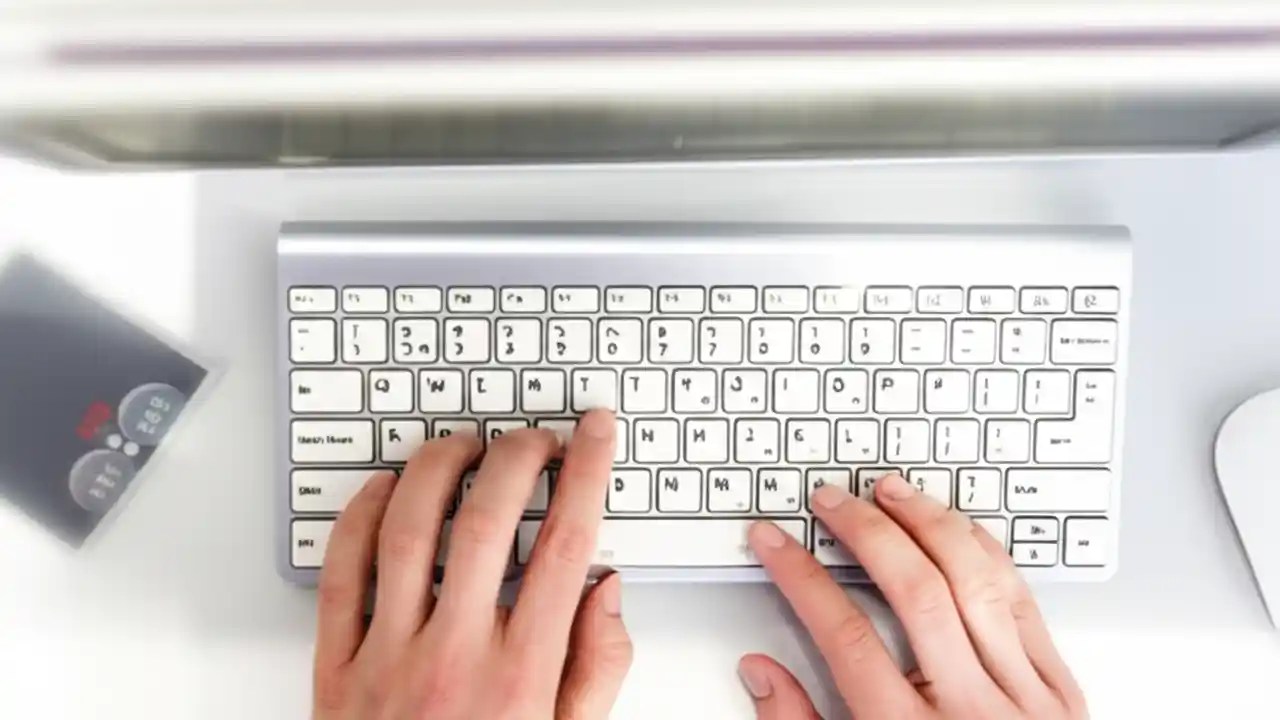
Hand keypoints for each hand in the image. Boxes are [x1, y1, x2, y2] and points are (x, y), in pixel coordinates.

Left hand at [312, 409, 631, 719]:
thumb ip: (598, 668)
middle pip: (488, 518)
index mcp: (521, 674)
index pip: (565, 545)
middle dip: (519, 455)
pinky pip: (342, 572)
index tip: (595, 433)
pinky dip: (362, 516)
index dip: (587, 472)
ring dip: (439, 467)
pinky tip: (388, 489)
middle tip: (534, 438)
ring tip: (465, 446)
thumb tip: (606, 589)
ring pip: (409, 528)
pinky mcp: (334, 667)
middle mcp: (453, 655)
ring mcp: (387, 657)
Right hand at [739, 473, 1086, 719]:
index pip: (843, 636)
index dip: (800, 578)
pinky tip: (957, 529)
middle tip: (829, 502)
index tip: (773, 542)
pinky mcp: (1063, 695)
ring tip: (890, 492)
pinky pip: (1024, 603)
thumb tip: (759, 673)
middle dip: (865, 533)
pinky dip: (987, 554)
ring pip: (976, 583)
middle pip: (915, 593)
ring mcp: (1026, 700)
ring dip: (929, 524)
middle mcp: (972, 713)